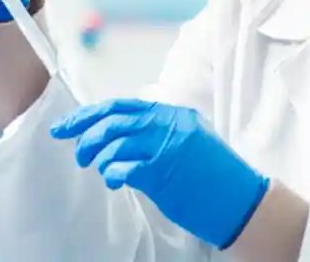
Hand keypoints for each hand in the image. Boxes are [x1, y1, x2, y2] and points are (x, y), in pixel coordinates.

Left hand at [50, 99, 269, 249]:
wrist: (243, 202)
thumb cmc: (215, 177)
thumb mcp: (190, 140)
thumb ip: (159, 132)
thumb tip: (120, 136)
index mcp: (174, 114)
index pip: (122, 106)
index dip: (89, 114)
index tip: (66, 125)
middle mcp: (170, 124)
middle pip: (113, 120)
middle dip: (85, 134)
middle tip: (76, 152)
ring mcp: (167, 147)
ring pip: (115, 141)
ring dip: (98, 156)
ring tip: (98, 170)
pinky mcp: (164, 173)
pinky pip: (124, 167)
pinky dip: (113, 172)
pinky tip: (114, 180)